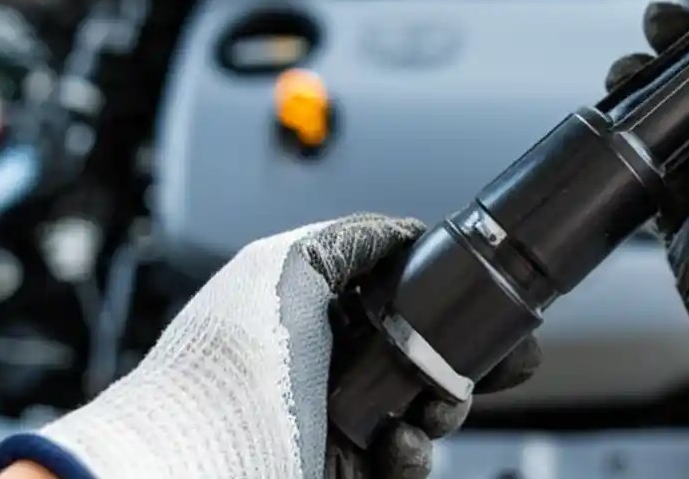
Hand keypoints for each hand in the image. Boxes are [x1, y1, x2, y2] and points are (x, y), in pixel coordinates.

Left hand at [0, 213, 538, 478]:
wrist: (205, 464)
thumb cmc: (230, 371)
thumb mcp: (288, 267)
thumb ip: (349, 240)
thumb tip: (404, 232)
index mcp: (311, 315)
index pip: (395, 299)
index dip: (442, 299)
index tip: (478, 300)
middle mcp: (326, 369)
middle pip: (423, 356)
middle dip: (460, 358)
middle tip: (483, 361)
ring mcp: (338, 425)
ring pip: (425, 411)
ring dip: (445, 406)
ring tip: (433, 408)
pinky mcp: (348, 471)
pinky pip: (408, 462)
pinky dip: (416, 454)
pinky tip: (401, 442)